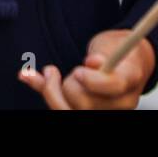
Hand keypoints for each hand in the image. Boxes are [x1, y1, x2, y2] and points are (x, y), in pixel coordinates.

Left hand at [17, 30, 154, 109]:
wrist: (128, 63)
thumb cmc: (120, 53)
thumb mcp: (114, 45)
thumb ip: (103, 53)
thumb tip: (92, 62)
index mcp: (130, 81)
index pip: (113, 86)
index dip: (93, 80)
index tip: (79, 69)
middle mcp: (119, 103)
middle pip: (84, 103)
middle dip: (70, 83)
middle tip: (74, 70)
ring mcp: (103, 111)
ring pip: (68, 109)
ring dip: (54, 90)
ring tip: (53, 73)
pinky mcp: (86, 110)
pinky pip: (60, 106)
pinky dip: (42, 89)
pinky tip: (26, 76)